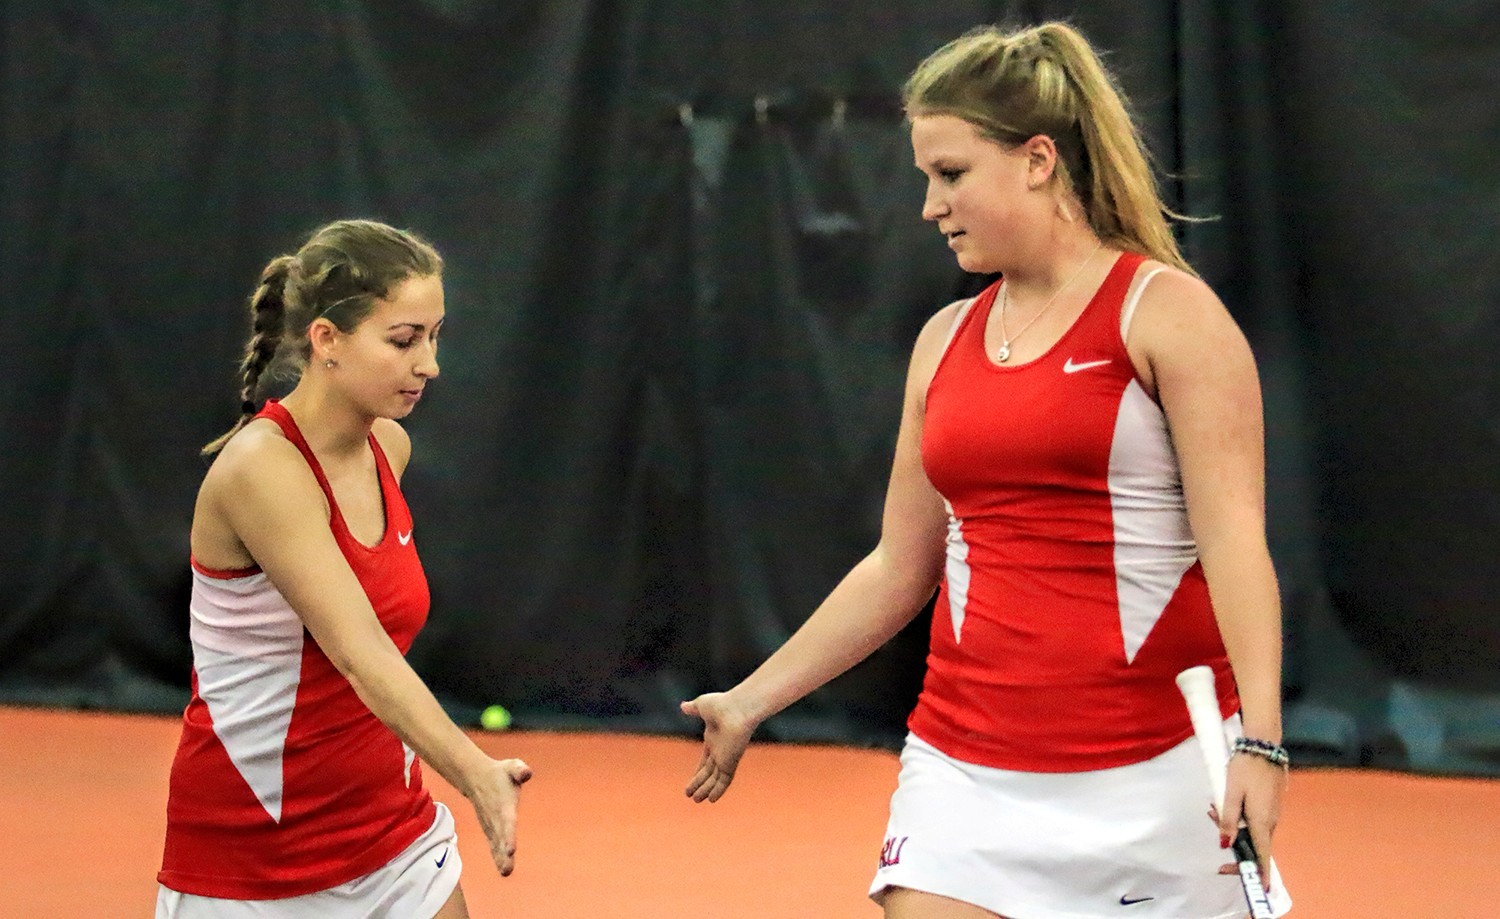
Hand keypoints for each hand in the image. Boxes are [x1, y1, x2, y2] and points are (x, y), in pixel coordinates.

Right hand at [464, 757, 532, 875]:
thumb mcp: (512, 766)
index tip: (511, 850)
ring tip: (506, 872)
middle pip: (500, 839)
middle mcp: (496, 818)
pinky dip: (497, 857)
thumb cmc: (500, 773)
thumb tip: (526, 773)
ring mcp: (491, 824)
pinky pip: (493, 845)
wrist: (475, 777)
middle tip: (507, 869)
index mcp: (503, 805)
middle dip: (503, 854)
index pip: (507, 823)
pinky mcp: (490, 829)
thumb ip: (520, 770)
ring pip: (496, 844)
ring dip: (500, 859)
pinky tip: (504, 870)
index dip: (508, 836)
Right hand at [681, 691, 755, 802]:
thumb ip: (692, 709)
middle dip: (700, 783)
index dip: (699, 770)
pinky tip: (710, 800)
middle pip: (709, 771)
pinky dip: (718, 790)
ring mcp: (726, 757)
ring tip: (696, 800)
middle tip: (691, 795)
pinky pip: (724, 780)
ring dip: (705, 790)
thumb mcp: (701, 706)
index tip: (693, 780)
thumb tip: (683, 706)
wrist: (736, 709)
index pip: (706, 759)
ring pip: (714, 779)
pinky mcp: (731, 762)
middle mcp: (720, 750)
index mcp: (714, 738)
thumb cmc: (721, 704)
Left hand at [1212, 751, 1285, 884]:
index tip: (1256, 887)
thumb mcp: (1232, 793)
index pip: (1262, 856)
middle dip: (1234, 843)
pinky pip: (1254, 819)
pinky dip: (1239, 816)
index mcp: (1262, 822)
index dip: (1257, 872)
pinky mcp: (1270, 805)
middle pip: (1255, 845)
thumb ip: (1228, 820)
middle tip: (1215, 832)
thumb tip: (1225, 844)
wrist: (1263, 746)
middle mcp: (1270, 822)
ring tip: (1213, 810)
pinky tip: (1223, 803)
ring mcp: (1272, 813)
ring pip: (1252, 830)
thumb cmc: (1246, 768)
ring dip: (1233, 825)